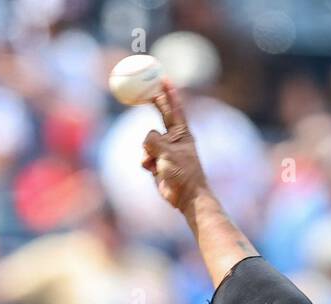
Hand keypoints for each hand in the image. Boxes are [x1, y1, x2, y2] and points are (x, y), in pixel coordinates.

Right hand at [141, 80, 208, 211]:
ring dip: (147, 153)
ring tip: (156, 164)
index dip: (169, 92)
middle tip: (144, 90)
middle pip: (161, 115)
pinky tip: (154, 171)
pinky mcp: (158, 162)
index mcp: (181, 133)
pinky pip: (145, 156)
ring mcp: (165, 150)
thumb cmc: (183, 173)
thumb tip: (147, 138)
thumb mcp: (167, 153)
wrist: (185, 197)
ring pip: (146, 142)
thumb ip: (154, 141)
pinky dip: (146, 163)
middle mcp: (174, 138)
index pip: (175, 108)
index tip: (164, 78)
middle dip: (154, 103)